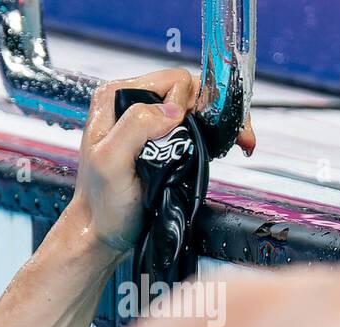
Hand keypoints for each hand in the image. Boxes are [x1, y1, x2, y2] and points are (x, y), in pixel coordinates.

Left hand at [70, 69, 256, 254]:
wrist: (102, 232)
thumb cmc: (101, 203)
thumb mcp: (109, 163)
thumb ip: (134, 127)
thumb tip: (172, 110)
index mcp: (115, 97)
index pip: (171, 80)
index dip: (187, 103)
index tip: (189, 131)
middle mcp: (132, 103)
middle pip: (189, 90)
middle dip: (213, 110)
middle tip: (231, 137)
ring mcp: (149, 122)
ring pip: (197, 107)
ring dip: (220, 122)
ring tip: (238, 141)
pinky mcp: (163, 141)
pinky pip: (197, 126)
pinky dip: (217, 133)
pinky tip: (231, 145)